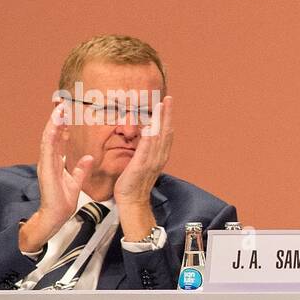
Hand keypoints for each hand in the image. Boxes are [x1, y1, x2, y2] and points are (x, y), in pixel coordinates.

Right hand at [19, 104, 93, 253]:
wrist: (55, 215)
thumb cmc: (62, 200)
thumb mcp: (76, 181)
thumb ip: (81, 169)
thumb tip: (88, 157)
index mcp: (55, 162)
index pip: (58, 139)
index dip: (62, 125)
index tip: (68, 111)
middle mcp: (48, 160)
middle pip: (52, 134)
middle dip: (56, 118)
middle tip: (62, 102)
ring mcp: (45, 163)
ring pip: (48, 138)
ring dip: (53, 122)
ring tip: (59, 108)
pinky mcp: (46, 169)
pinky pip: (48, 149)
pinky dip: (51, 136)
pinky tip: (55, 125)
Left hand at [115, 96, 174, 240]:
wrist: (132, 200)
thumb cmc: (134, 182)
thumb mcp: (142, 163)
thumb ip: (146, 150)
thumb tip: (146, 135)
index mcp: (159, 155)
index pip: (165, 133)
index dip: (167, 117)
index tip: (167, 103)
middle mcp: (159, 157)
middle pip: (165, 132)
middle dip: (167, 114)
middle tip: (168, 99)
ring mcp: (151, 161)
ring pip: (158, 137)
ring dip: (160, 121)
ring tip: (161, 107)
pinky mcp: (141, 166)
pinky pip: (146, 150)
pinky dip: (149, 139)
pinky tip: (150, 128)